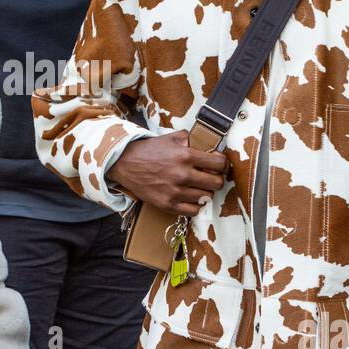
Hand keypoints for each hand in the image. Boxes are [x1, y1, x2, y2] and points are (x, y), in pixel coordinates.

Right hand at [106, 130, 227, 216]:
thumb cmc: (149, 150)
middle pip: (216, 183)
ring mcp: (175, 192)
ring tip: (198, 186)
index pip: (219, 164)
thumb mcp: (171, 138)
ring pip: (206, 197)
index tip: (220, 166)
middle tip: (211, 177)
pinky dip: (195, 205)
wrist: (126, 163)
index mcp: (186, 156)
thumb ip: (191, 139)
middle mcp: (182, 175)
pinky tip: (191, 198)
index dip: (223, 165)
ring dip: (205, 192)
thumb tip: (207, 143)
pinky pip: (193, 211)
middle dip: (216, 179)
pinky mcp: (167, 204)